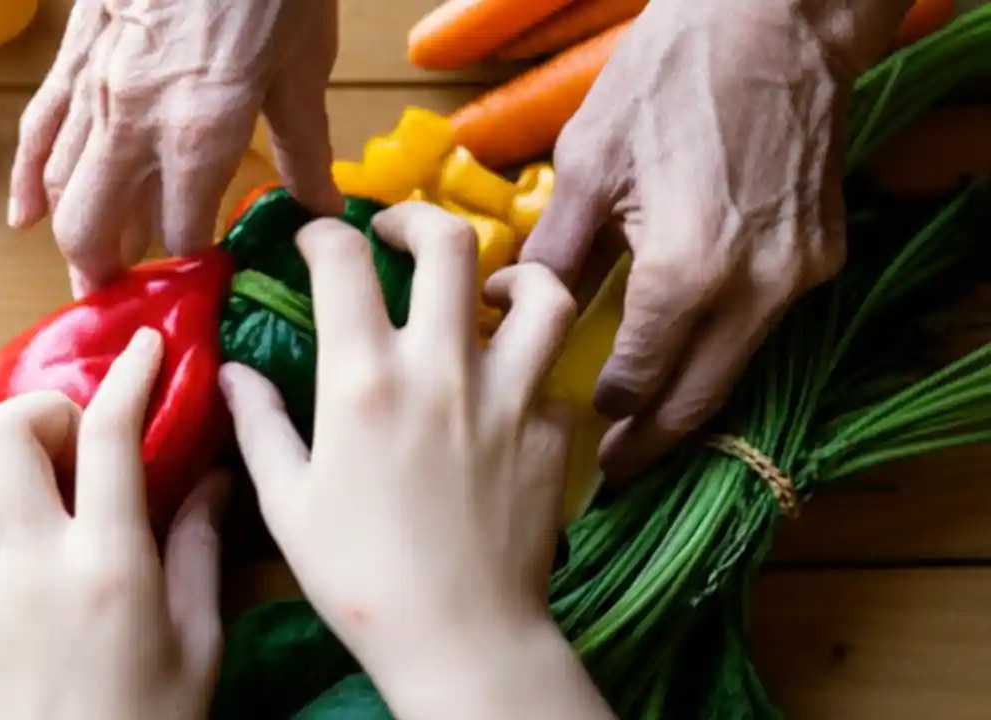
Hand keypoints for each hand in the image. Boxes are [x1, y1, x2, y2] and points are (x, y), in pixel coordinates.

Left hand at [0, 329, 229, 719]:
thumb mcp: (198, 640)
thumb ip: (199, 549)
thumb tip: (214, 479)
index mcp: (108, 562)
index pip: (108, 434)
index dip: (130, 374)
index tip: (148, 346)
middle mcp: (35, 557)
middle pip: (3, 430)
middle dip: (47, 407)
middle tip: (89, 436)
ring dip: (11, 455)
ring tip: (60, 479)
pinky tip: (36, 526)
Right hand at [11, 0, 342, 297]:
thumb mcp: (301, 67)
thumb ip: (305, 147)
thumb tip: (320, 208)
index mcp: (200, 135)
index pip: (182, 234)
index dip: (195, 267)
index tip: (211, 285)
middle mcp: (134, 124)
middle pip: (100, 229)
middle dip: (112, 276)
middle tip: (129, 307)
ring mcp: (95, 90)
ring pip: (65, 188)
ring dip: (75, 238)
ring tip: (93, 277)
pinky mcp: (74, 58)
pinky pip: (40, 130)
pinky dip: (30, 177)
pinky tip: (23, 216)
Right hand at [220, 203, 612, 718]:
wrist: (460, 637)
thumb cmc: (359, 576)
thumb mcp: (286, 502)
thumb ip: (258, 424)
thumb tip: (230, 370)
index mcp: (365, 378)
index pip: (344, 262)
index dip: (323, 232)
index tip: (314, 239)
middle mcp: (442, 367)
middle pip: (449, 242)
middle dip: (417, 217)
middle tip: (398, 233)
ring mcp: (510, 393)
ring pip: (539, 292)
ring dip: (511, 274)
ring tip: (487, 289)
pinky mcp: (552, 428)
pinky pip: (549, 373)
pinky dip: (527, 367)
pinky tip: (503, 394)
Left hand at [520, 0, 912, 478]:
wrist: (776, 21)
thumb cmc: (670, 80)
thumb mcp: (589, 164)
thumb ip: (556, 253)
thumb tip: (512, 307)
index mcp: (686, 272)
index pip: (638, 380)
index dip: (605, 410)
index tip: (580, 424)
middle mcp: (754, 290)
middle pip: (699, 401)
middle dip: (654, 443)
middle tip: (616, 469)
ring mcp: (798, 276)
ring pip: (738, 371)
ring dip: (691, 403)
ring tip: (646, 426)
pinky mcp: (821, 256)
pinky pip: (765, 326)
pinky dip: (724, 350)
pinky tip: (689, 352)